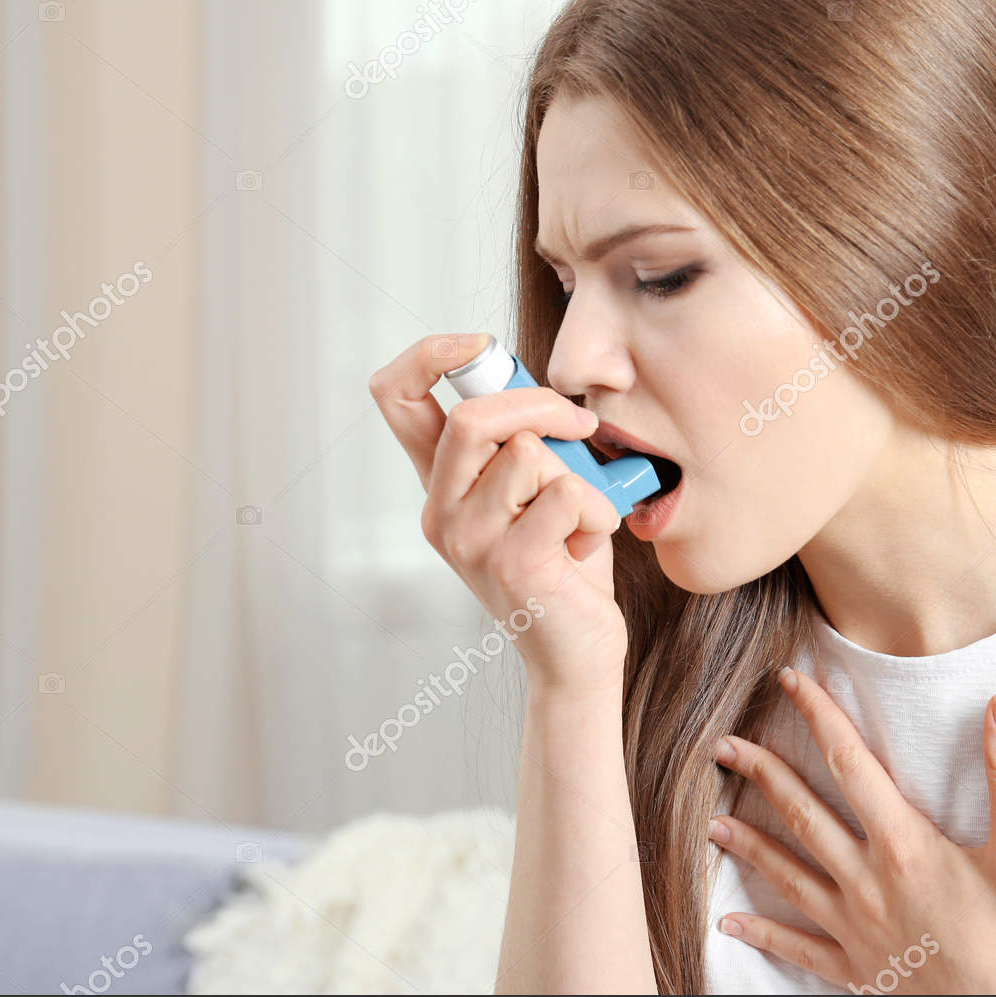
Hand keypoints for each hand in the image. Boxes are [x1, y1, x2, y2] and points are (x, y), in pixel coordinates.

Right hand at [369, 333, 627, 688]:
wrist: (577, 651)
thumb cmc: (565, 564)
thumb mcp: (536, 491)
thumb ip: (524, 442)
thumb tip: (542, 388)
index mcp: (441, 484)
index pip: (395, 396)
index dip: (430, 353)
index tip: (481, 345)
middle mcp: (441, 511)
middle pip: (475, 416)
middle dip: (542, 406)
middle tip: (583, 426)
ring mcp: (470, 541)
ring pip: (531, 455)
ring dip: (580, 477)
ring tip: (581, 518)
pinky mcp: (512, 564)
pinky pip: (569, 495)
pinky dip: (599, 512)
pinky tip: (589, 545)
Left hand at [710, 666, 995, 993]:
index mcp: (904, 845)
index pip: (851, 764)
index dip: (819, 717)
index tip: (789, 682)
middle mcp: (868, 882)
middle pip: (803, 815)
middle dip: (762, 773)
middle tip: (723, 745)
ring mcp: (856, 929)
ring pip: (789, 876)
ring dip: (749, 845)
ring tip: (713, 822)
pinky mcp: (858, 969)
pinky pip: (799, 949)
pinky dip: (763, 935)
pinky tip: (730, 925)